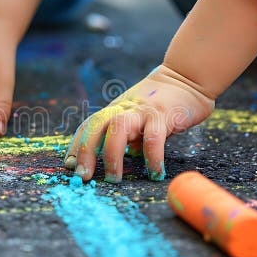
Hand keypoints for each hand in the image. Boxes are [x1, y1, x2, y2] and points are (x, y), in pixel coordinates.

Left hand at [63, 64, 214, 181]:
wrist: (186, 77)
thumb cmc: (161, 104)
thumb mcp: (137, 118)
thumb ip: (127, 136)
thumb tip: (116, 161)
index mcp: (115, 110)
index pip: (89, 125)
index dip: (77, 145)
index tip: (69, 165)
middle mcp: (124, 108)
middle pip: (96, 126)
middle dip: (86, 151)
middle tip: (83, 176)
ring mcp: (143, 110)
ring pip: (118, 129)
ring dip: (112, 155)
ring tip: (114, 179)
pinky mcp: (163, 114)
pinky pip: (154, 137)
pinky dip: (152, 157)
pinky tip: (155, 172)